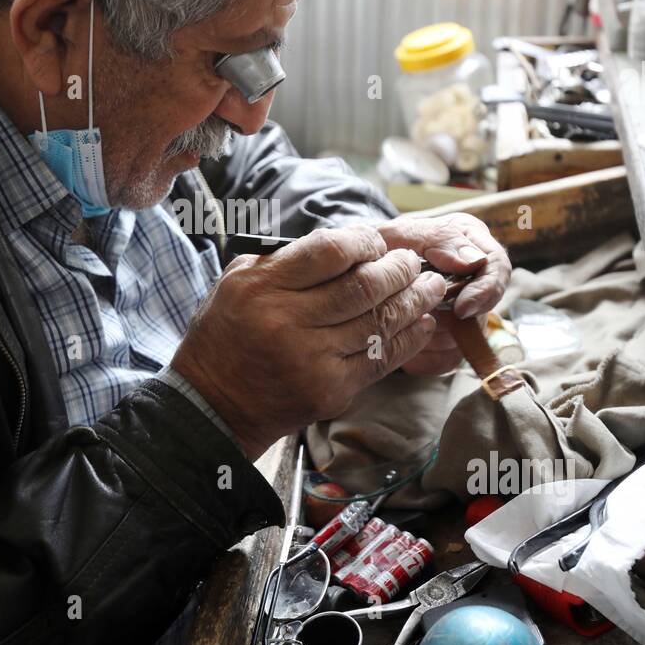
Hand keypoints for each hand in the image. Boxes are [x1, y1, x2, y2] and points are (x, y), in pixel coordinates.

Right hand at [172, 225, 448, 459]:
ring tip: (429, 286)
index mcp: (263, 287)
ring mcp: (313, 360)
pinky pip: (382, 358)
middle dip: (399, 268)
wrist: (214, 404)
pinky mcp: (331, 390)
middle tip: (412, 261)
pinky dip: (409, 338)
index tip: (376, 241)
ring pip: (380, 320)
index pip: (331, 251)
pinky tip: (423, 323)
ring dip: (414, 300)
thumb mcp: (238, 282)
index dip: (364, 241)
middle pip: (364, 285)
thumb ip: (285, 259)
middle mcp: (288, 322)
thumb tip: (346, 242)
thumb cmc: (227, 334)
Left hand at [376, 213, 512, 375]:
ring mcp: (463, 311)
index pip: (498, 269)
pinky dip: (423, 357)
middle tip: (420, 317)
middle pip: (483, 310)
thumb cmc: (381, 246)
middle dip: (450, 320)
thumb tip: (473, 261)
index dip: (485, 292)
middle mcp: (473, 278)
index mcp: (471, 242)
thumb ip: (436, 239)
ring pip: (464, 339)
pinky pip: (446, 360)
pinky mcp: (448, 339)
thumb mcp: (401, 233)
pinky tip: (401, 344)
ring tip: (401, 323)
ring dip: (431, 337)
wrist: (357, 270)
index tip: (461, 308)